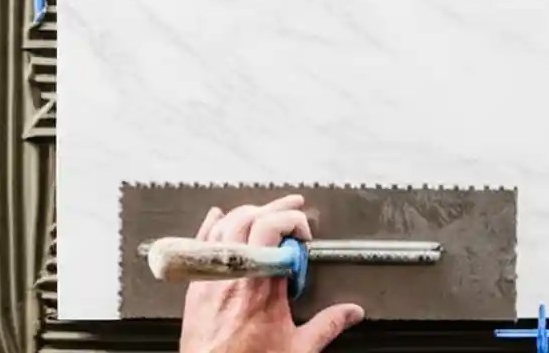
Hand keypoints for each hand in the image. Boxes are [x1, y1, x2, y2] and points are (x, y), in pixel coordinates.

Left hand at [179, 195, 364, 352]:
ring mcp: (212, 277)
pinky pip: (200, 243)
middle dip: (276, 209)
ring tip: (266, 211)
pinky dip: (212, 226)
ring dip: (248, 213)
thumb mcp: (297, 349)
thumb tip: (352, 312)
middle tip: (293, 208)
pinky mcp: (196, 285)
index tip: (304, 238)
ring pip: (226, 226)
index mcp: (262, 286)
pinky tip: (218, 217)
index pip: (277, 233)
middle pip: (251, 220)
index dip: (295, 225)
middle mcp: (235, 275)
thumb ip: (326, 326)